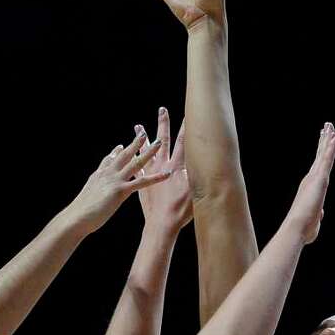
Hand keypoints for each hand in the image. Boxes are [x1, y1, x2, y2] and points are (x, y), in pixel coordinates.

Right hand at [69, 129, 171, 232]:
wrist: (76, 217)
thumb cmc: (80, 213)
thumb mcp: (86, 197)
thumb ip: (92, 190)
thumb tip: (93, 190)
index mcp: (98, 175)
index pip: (108, 160)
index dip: (115, 152)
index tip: (121, 145)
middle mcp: (107, 174)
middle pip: (124, 154)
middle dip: (134, 143)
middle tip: (143, 132)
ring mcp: (115, 180)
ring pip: (135, 162)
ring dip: (148, 152)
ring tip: (159, 142)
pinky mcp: (120, 191)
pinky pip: (142, 182)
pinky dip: (156, 178)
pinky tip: (167, 174)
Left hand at [135, 106, 192, 233]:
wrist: (162, 224)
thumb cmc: (182, 210)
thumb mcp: (196, 190)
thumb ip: (199, 173)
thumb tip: (207, 159)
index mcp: (177, 166)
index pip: (183, 142)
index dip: (186, 127)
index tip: (187, 114)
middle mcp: (162, 166)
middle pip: (163, 140)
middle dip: (163, 124)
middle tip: (162, 110)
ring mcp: (150, 174)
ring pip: (145, 150)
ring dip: (142, 137)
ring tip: (138, 126)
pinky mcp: (141, 183)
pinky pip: (135, 167)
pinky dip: (131, 158)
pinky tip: (127, 151)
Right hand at [285, 124, 334, 243]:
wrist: (297, 228)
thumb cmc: (304, 229)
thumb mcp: (314, 221)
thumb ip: (317, 216)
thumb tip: (320, 215)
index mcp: (310, 187)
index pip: (317, 167)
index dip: (321, 153)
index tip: (323, 141)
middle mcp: (311, 179)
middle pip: (319, 156)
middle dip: (323, 141)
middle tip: (326, 127)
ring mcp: (315, 177)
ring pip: (323, 154)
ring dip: (327, 139)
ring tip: (330, 125)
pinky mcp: (320, 178)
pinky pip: (327, 159)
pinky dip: (330, 147)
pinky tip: (334, 136)